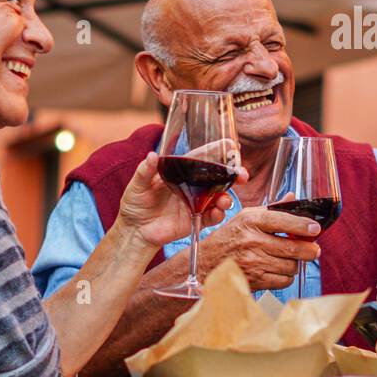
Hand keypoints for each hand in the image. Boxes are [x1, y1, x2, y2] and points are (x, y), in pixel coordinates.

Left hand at [117, 151, 243, 248]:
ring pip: (220, 197)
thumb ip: (145, 171)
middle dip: (234, 175)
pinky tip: (216, 213)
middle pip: (219, 177)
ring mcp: (197, 203)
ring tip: (224, 200)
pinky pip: (212, 217)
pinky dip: (218, 214)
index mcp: (182, 172)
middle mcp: (193, 186)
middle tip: (242, 175)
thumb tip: (152, 155)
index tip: (232, 146)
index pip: (203, 158)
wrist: (134, 230)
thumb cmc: (135, 203)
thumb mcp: (137, 184)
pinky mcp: (196, 219)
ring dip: (227, 197)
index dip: (219, 151)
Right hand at [187, 205, 322, 290]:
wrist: (206, 264)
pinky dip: (286, 276)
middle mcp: (252, 240)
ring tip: (289, 258)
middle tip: (313, 249)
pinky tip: (279, 269)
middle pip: (292, 247)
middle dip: (309, 249)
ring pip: (291, 265)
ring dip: (295, 263)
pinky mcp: (255, 280)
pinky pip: (284, 280)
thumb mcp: (246, 217)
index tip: (316, 229)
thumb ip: (272, 209)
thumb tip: (294, 198)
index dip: (302, 225)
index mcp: (251, 220)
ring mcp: (253, 262)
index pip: (282, 220)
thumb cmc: (229, 238)